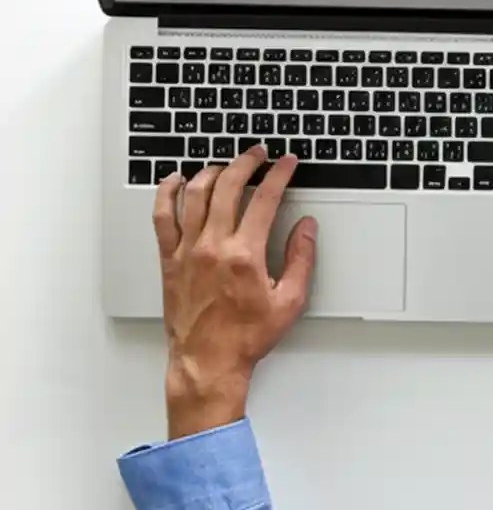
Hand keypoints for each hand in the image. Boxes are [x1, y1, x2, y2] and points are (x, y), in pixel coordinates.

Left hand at [152, 147, 316, 439]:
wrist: (207, 362)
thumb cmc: (246, 337)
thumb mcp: (290, 301)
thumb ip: (302, 259)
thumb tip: (307, 228)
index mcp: (245, 255)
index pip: (265, 199)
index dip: (280, 174)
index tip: (287, 163)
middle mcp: (213, 247)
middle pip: (229, 187)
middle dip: (247, 163)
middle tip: (258, 154)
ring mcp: (187, 250)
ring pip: (197, 194)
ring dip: (213, 171)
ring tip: (227, 165)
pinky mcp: (169, 259)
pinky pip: (163, 216)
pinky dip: (168, 193)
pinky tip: (177, 180)